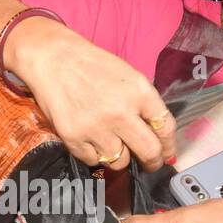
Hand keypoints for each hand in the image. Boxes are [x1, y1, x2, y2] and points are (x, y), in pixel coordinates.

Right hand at [4, 16, 175, 171]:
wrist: (53, 58)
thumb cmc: (93, 66)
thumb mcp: (128, 76)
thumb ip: (144, 105)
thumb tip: (159, 136)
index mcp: (139, 92)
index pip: (166, 128)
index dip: (170, 146)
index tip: (167, 154)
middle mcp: (121, 112)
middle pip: (149, 152)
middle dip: (152, 162)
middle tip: (149, 164)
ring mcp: (96, 128)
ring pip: (121, 161)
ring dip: (119, 156)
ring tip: (110, 140)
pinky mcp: (74, 138)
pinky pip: (94, 161)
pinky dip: (95, 154)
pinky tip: (90, 137)